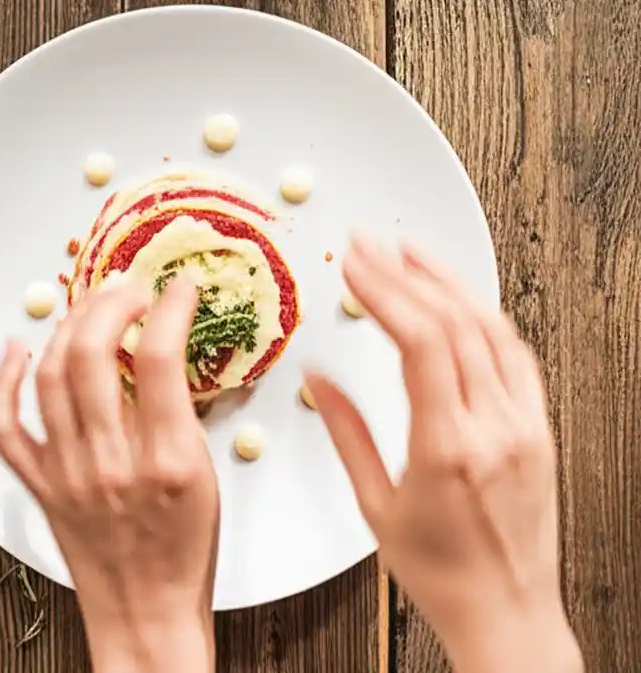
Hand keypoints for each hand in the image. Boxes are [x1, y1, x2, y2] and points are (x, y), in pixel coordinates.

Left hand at [0, 279, 217, 672]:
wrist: (146, 611)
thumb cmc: (185, 550)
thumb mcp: (206, 476)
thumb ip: (181, 415)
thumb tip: (161, 349)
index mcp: (167, 460)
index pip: (160, 357)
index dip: (167, 306)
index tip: (177, 286)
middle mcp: (110, 463)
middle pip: (91, 354)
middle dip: (109, 303)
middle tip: (126, 288)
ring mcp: (67, 474)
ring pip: (48, 377)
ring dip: (66, 327)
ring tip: (88, 307)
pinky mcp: (39, 486)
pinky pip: (3, 426)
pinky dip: (3, 381)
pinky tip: (16, 347)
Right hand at [307, 235, 581, 672]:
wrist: (505, 612)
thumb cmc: (438, 573)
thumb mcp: (374, 505)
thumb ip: (346, 433)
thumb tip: (317, 377)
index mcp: (447, 448)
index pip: (420, 342)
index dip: (385, 290)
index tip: (355, 261)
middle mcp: (494, 428)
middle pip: (455, 323)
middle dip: (406, 273)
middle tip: (369, 243)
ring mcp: (524, 425)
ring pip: (492, 330)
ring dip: (449, 283)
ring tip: (411, 253)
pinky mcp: (539, 429)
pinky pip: (517, 356)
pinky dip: (485, 318)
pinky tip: (460, 301)